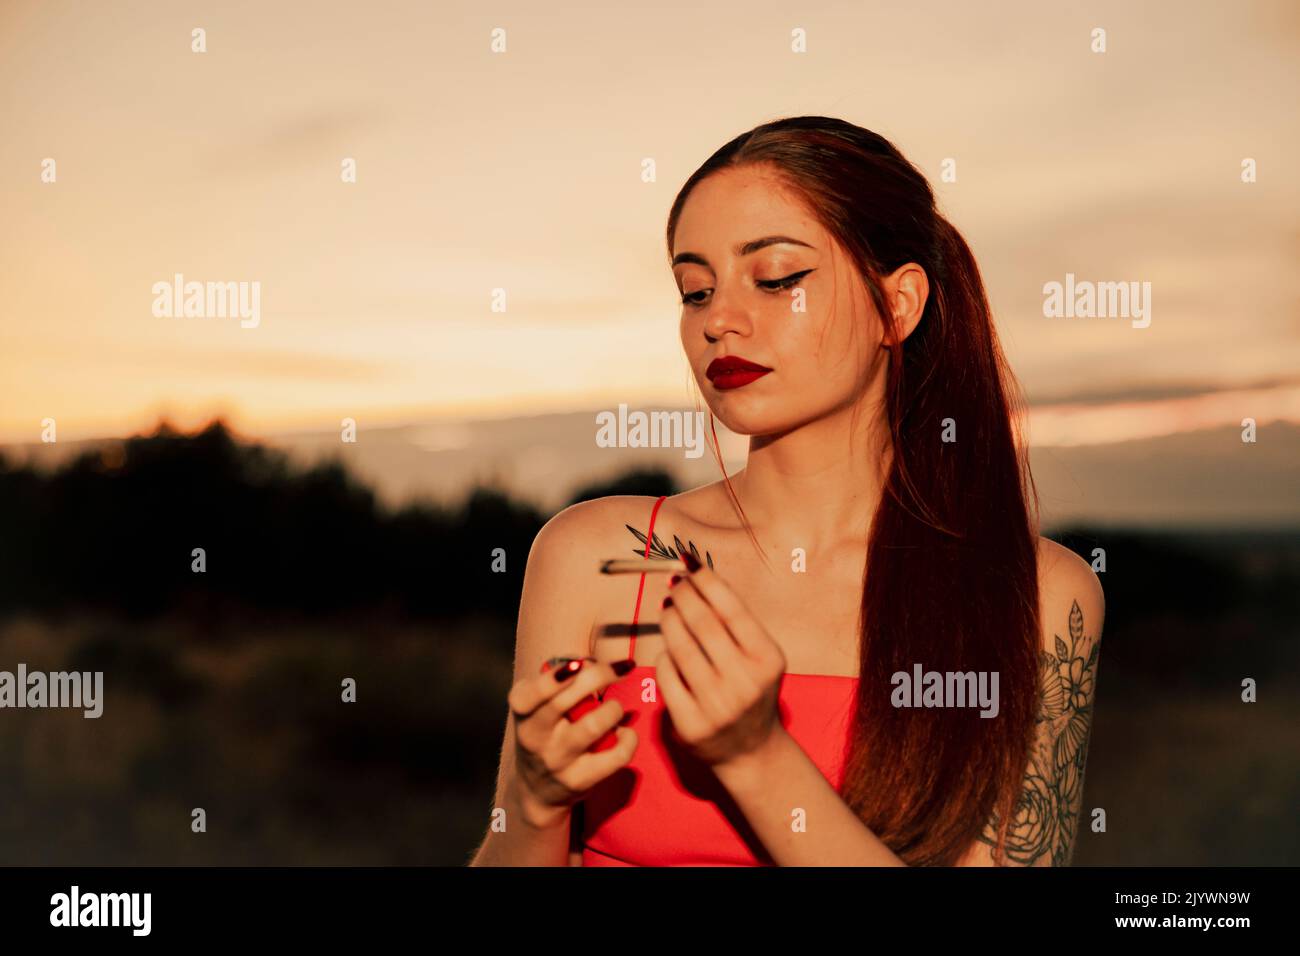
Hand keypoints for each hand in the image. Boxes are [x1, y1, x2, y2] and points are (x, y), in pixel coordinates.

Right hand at [506, 659, 637, 827]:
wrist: (537, 789)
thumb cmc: (547, 730)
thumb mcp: (539, 704)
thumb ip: (559, 679)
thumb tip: (591, 664)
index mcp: (522, 712)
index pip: (531, 694)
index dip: (554, 678)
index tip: (579, 664)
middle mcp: (534, 737)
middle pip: (564, 701)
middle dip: (600, 676)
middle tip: (620, 669)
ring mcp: (557, 761)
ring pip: (593, 726)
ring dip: (613, 709)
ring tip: (614, 708)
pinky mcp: (580, 781)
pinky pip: (616, 755)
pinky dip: (629, 738)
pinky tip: (624, 733)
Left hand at [655, 558, 787, 769]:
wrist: (751, 751)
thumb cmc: (752, 690)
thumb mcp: (759, 657)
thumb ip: (735, 622)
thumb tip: (695, 575)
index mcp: (768, 660)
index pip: (732, 609)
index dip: (706, 581)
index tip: (689, 563)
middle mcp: (745, 683)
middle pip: (703, 624)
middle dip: (684, 596)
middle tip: (674, 584)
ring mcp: (716, 706)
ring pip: (680, 648)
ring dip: (669, 620)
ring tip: (668, 608)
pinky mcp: (690, 725)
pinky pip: (666, 675)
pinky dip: (664, 656)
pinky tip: (668, 647)